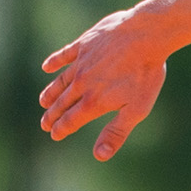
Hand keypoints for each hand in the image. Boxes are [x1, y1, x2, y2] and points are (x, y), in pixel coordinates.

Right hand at [39, 8, 167, 160]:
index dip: (62, 129)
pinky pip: (65, 55)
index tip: (55, 135)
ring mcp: (82, 62)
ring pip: (61, 81)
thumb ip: (116, 132)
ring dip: (51, 93)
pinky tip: (47, 66)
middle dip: (53, 115)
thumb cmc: (146, 74)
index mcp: (94, 101)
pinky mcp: (85, 44)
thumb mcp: (136, 109)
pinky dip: (54, 61)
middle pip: (63, 103)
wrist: (146, 35)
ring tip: (43, 102)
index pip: (72, 120)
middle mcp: (83, 83)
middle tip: (44, 124)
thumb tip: (99, 155)